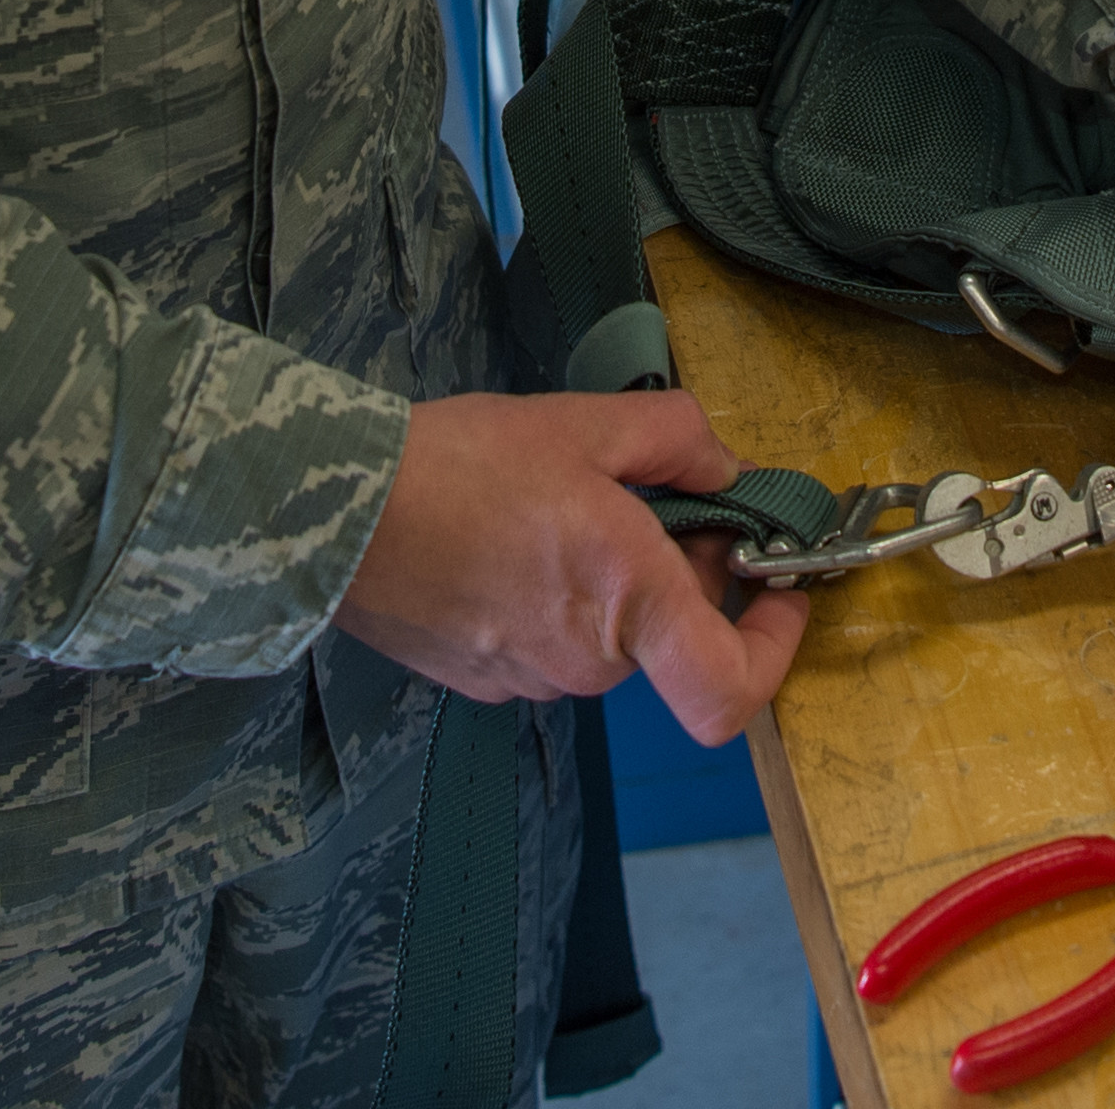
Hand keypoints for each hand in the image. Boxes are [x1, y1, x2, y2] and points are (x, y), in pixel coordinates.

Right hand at [333, 390, 810, 746]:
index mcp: (626, 604)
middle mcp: (588, 661)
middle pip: (673, 634)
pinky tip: (518, 537)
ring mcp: (535, 680)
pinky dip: (561, 596)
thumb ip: (679, 441)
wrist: (333, 514)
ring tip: (565, 503)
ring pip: (612, 635)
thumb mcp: (585, 425)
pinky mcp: (487, 681)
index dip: (777, 643)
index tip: (780, 588)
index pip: (733, 689)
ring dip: (616, 580)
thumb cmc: (455, 468)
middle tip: (653, 496)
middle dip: (682, 569)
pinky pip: (555, 641)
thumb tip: (727, 469)